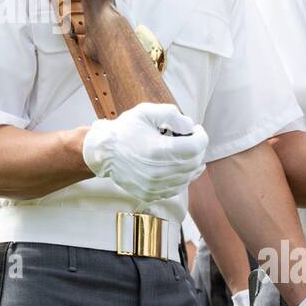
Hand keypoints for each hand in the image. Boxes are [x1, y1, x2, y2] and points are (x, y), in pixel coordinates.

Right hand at [82, 102, 208, 205]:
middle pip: (194, 162)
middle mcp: (158, 172)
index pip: (195, 147)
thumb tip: (190, 126)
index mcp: (158, 150)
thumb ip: (172, 115)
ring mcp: (154, 186)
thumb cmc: (125, 130)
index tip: (196, 129)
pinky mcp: (150, 194)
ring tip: (183, 151)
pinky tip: (177, 166)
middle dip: (198, 148)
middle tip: (191, 139)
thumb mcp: (146, 112)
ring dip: (191, 163)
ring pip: (187, 177)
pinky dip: (181, 177)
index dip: (201, 136)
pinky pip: (176, 188)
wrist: (104, 152)